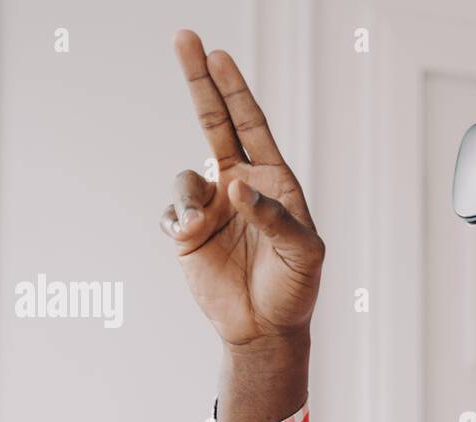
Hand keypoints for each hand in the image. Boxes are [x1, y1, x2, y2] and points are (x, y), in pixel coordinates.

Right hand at [161, 30, 324, 347]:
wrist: (266, 329)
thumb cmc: (294, 288)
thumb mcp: (303, 253)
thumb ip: (275, 217)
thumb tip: (238, 187)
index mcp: (273, 181)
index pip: (251, 126)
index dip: (235, 91)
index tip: (219, 55)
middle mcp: (239, 185)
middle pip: (214, 122)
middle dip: (199, 81)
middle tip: (185, 37)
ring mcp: (212, 207)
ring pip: (185, 176)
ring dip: (189, 196)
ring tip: (201, 225)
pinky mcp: (188, 233)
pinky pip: (172, 210)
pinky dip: (177, 218)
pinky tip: (191, 235)